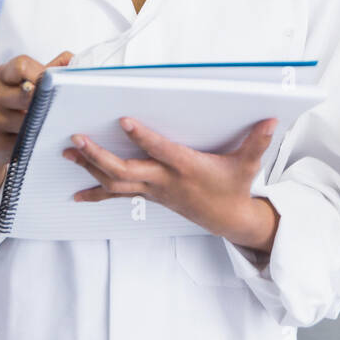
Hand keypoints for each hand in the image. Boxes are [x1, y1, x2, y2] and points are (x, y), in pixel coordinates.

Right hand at [0, 51, 74, 167]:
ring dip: (44, 123)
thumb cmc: (19, 104)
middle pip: (25, 94)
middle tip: (61, 104)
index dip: (42, 74)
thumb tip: (74, 61)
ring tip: (55, 122)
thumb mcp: (31, 81)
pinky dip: (38, 141)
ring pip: (26, 120)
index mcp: (2, 75)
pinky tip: (43, 139)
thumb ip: (52, 68)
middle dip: (46, 100)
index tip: (54, 83)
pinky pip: (25, 142)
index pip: (21, 66)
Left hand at [65, 117, 280, 252]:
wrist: (227, 219)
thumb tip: (272, 120)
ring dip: (89, 168)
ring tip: (68, 152)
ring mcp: (153, 190)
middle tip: (77, 140)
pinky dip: (95, 193)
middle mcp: (164, 180)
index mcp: (185, 167)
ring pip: (114, 182)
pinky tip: (76, 193)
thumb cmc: (233, 186)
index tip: (124, 120)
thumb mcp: (247, 164)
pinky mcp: (148, 195)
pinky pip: (117, 195)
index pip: (161, 150)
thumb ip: (257, 141)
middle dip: (98, 156)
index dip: (143, 137)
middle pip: (125, 170)